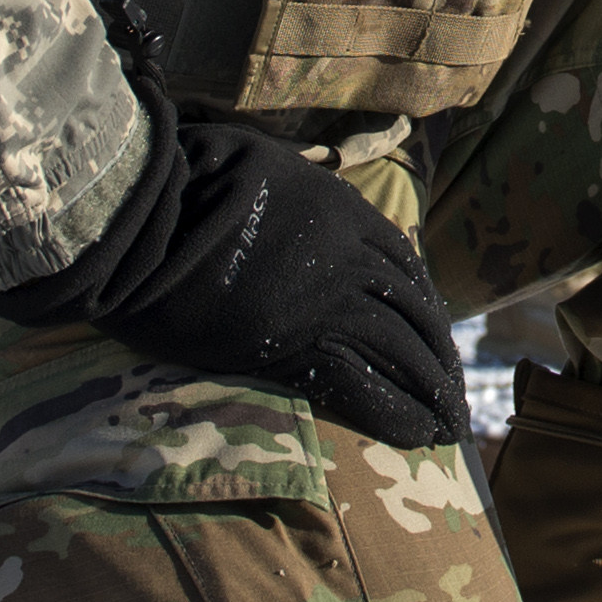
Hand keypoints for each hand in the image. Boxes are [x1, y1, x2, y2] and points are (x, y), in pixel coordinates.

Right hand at [0, 55, 467, 446]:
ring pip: (402, 350)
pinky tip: (418, 436)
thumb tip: (282, 194)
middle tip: (454, 391)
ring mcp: (327, 301)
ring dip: (432, 391)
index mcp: (342, 211)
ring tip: (449, 425)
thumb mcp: (257, 165)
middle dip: (438, 356)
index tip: (433, 332)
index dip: (422, 305)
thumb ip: (287, 192)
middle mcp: (349, 256)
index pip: (403, 265)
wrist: (147, 212)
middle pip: (414, 312)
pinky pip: (363, 386)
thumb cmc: (184, 180)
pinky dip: (397, 415)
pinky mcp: (297, 344)